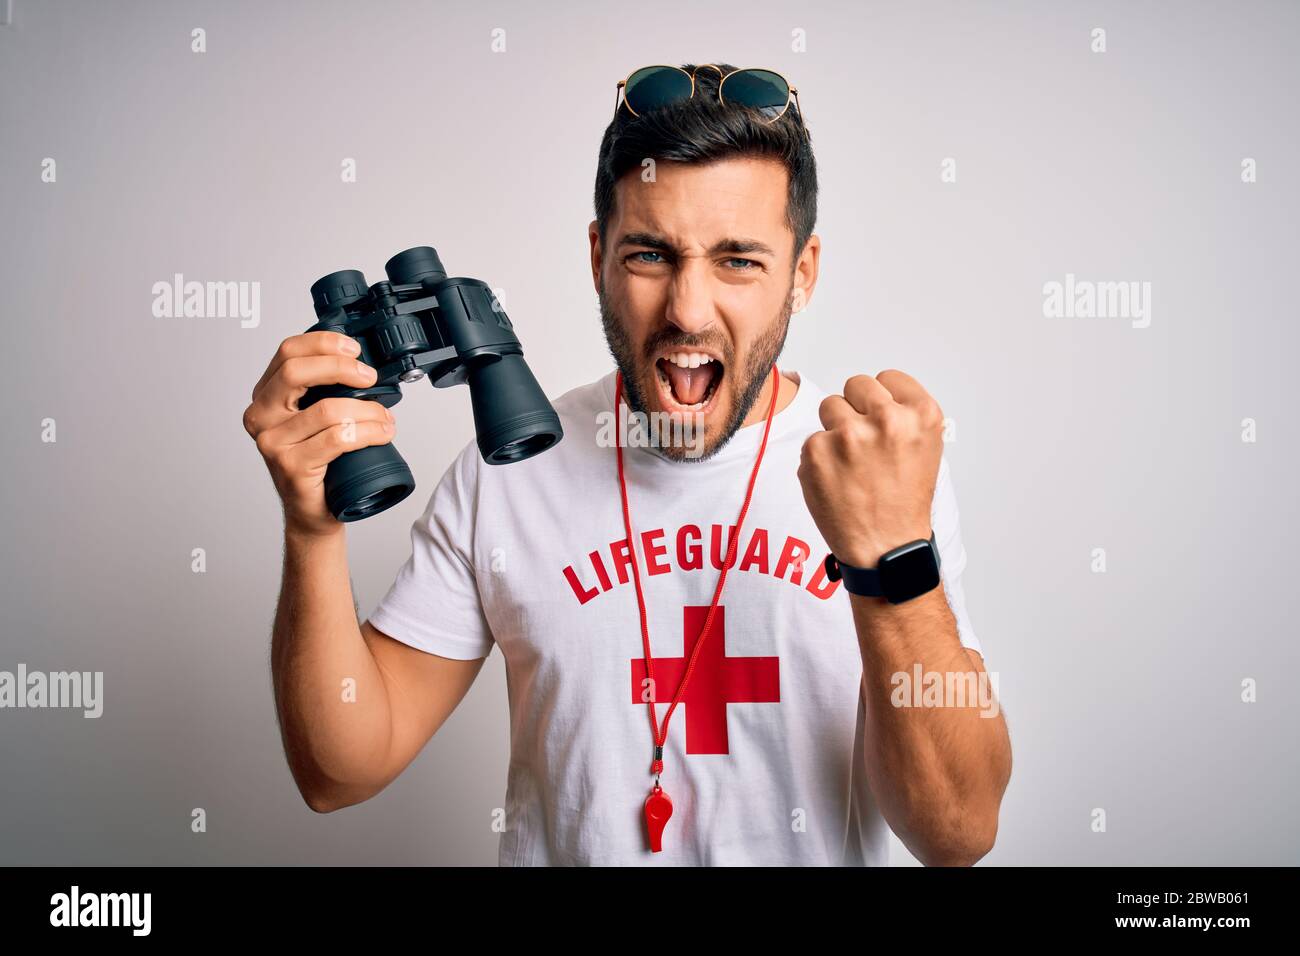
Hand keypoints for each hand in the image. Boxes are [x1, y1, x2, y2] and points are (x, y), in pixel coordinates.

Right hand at [242, 331, 394, 537]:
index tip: (354, 349)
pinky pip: (337, 438)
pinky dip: (368, 432)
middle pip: (296, 371)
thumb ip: (326, 389)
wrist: (315, 510)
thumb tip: (365, 364)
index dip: (324, 343)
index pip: (288, 352)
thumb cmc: (320, 462)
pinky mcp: (291, 465)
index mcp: (265, 396)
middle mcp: (261, 416)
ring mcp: (272, 442)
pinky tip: (382, 433)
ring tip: (385, 418)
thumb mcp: (317, 417)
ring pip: (327, 409)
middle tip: (369, 377)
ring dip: (367, 410)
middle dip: (341, 367)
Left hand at [797, 370, 943, 567]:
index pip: (889, 378)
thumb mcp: (927, 451)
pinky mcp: (816, 451)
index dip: (882, 398)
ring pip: (830, 406)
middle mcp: (887, 419)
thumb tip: (878, 397)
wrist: (885, 547)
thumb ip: (904, 417)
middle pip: (856, 385)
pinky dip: (820, 458)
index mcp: (921, 415)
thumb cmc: (905, 504)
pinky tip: (836, 480)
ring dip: (835, 429)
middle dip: (856, 408)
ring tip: (850, 462)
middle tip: (862, 440)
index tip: (880, 417)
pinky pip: (812, 439)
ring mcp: (848, 434)